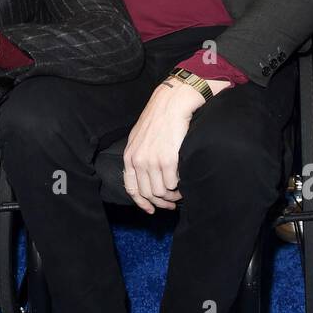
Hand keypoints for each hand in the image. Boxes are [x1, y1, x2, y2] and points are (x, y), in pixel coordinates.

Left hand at [123, 79, 231, 212]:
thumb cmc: (159, 118)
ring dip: (172, 196)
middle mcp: (138, 160)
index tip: (152, 209)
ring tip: (179, 193)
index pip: (131, 188)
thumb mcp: (139, 138)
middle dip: (161, 202)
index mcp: (129, 156)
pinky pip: (173, 183)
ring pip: (161, 191)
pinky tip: (183, 183)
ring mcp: (153, 161)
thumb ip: (139, 157)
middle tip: (171, 203)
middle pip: (148, 194)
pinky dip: (179, 187)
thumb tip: (144, 177)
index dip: (142, 203)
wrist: (172, 103)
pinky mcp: (168, 159)